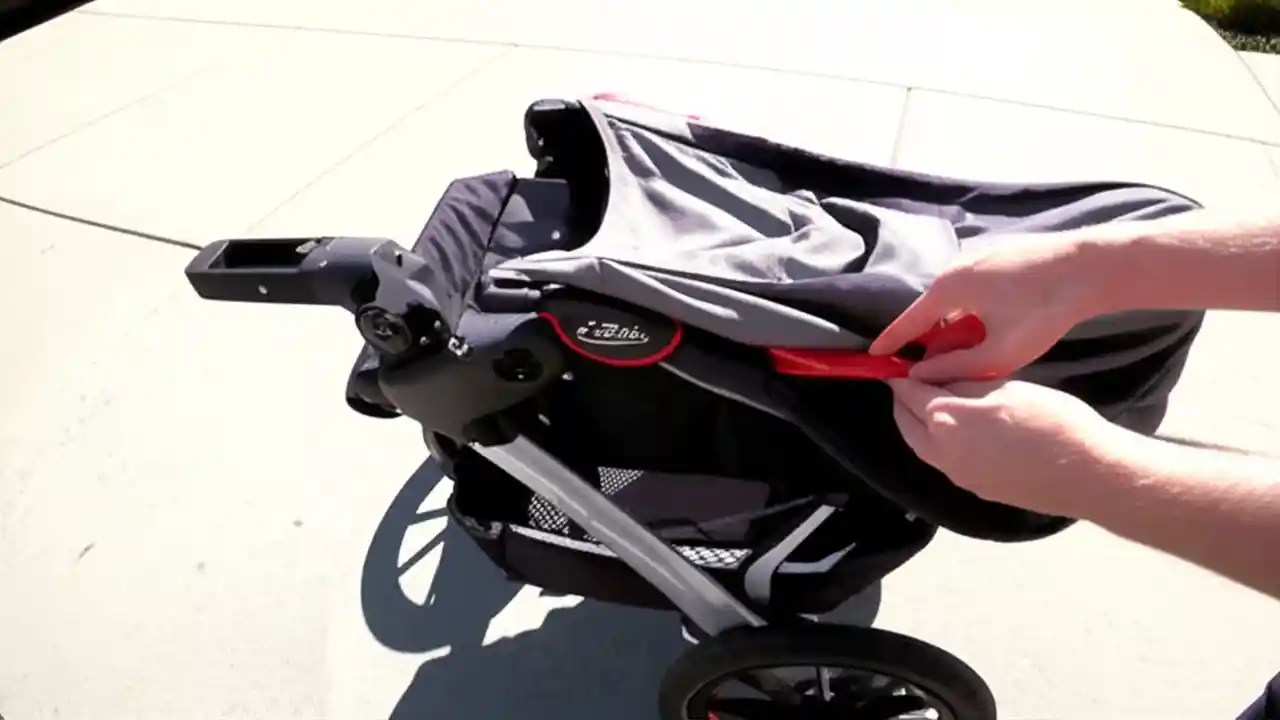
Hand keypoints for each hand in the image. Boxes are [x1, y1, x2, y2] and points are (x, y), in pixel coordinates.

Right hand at [869, 233, 1098, 381]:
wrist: (1090, 266)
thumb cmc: (1044, 310)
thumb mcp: (1000, 352)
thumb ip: (956, 367)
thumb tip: (922, 374)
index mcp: (948, 290)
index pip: (908, 322)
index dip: (891, 343)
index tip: (874, 358)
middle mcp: (955, 270)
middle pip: (932, 313)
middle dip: (932, 341)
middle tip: (939, 369)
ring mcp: (977, 259)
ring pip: (954, 302)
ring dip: (957, 328)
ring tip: (975, 352)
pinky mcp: (998, 257)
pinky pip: (972, 291)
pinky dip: (973, 312)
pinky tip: (996, 327)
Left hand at [887, 378, 1137, 517]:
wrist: (1087, 474)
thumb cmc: (1053, 422)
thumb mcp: (1006, 388)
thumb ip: (966, 384)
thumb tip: (939, 380)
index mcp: (947, 420)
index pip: (911, 394)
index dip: (902, 377)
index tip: (896, 367)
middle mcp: (943, 452)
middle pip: (907, 425)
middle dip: (903, 403)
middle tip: (907, 384)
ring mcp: (958, 475)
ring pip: (922, 447)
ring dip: (917, 426)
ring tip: (926, 405)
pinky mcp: (976, 488)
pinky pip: (943, 462)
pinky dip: (937, 443)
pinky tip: (953, 430)